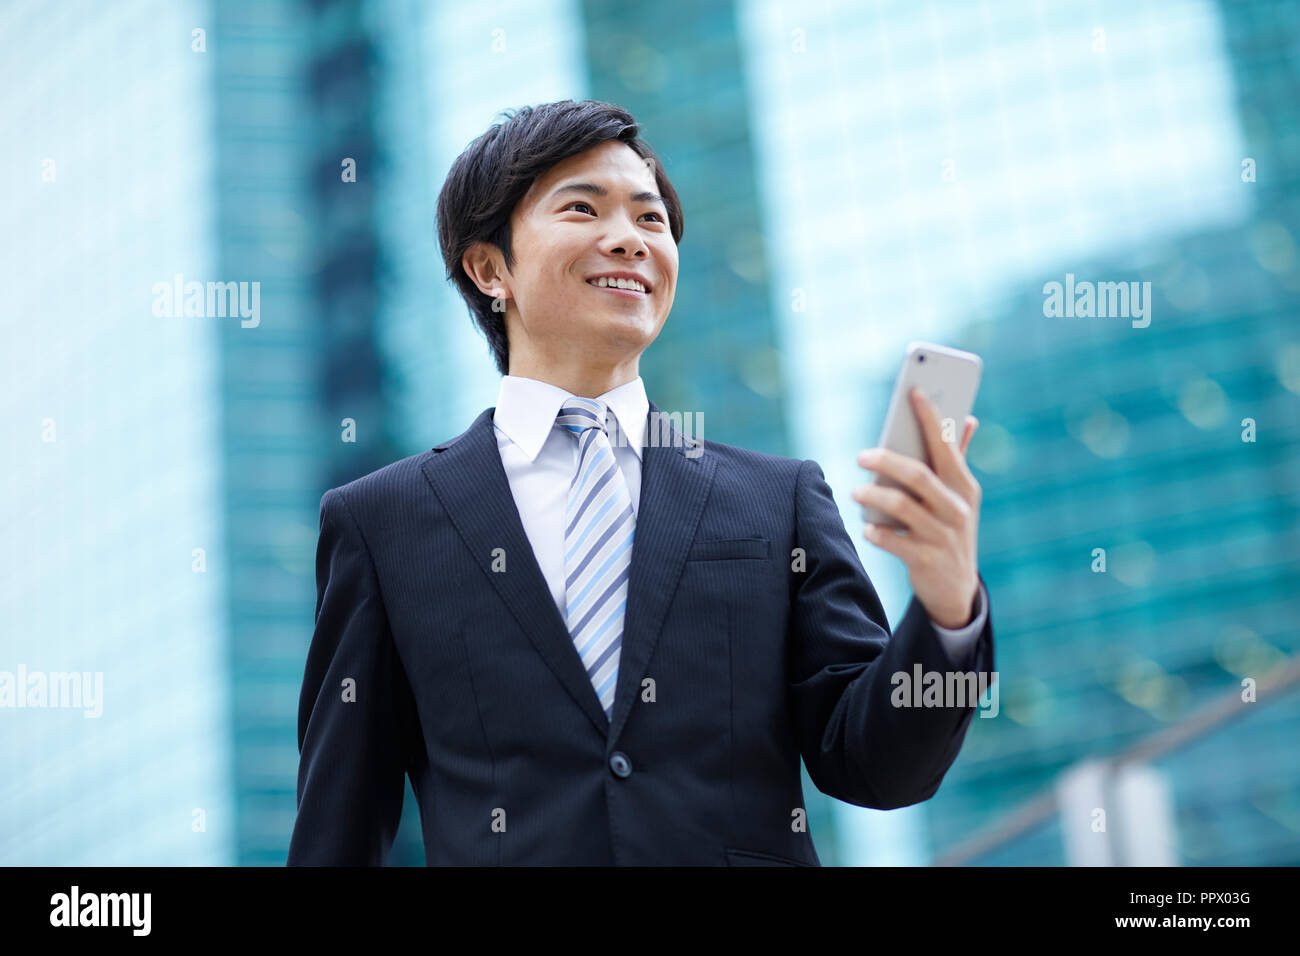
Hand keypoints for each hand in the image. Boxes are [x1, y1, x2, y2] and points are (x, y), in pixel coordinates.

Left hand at [851, 388, 981, 628]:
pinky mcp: (927, 560)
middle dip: (887, 460)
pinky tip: (868, 528)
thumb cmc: (950, 529)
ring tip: (856, 493)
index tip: (913, 391)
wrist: (956, 590)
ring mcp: (943, 535)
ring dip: (875, 497)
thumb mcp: (960, 497)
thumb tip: (968, 417)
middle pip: (919, 475)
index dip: (930, 417)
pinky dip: (878, 533)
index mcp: (964, 486)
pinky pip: (895, 542)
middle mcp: (957, 508)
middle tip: (861, 455)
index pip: (946, 445)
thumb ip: (958, 459)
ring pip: (903, 507)